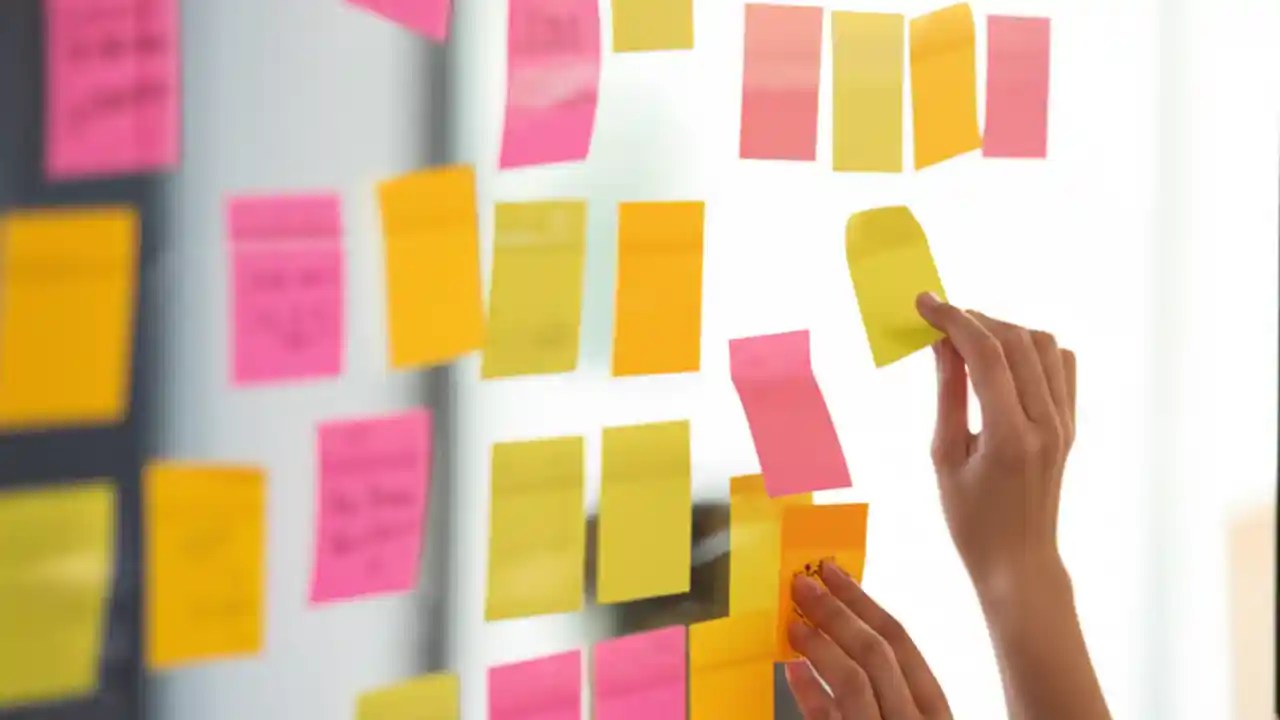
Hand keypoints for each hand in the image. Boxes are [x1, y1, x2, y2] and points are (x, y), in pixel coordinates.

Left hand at [785, 562, 951, 718]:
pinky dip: (810, 691)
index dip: (863, 601)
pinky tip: (793, 669)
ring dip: (821, 645)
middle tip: (802, 587)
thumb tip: (841, 630)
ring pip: (854, 681)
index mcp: (933, 707)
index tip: (832, 572)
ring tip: (794, 625)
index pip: (900, 640)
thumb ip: (887, 686)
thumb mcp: (906, 715)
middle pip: (877, 653)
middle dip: (837, 613)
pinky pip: (828, 718)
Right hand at [915, 293, 1076, 595]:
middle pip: (1017, 341)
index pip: (985, 354)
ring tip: (968, 338)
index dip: (953, 319)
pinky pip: (1060, 365)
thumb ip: (947, 394)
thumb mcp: (945, 456)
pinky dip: (1030, 349)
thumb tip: (941, 343)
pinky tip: (1002, 360)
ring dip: (1004, 330)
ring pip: (1044, 345)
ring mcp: (1065, 423)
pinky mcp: (1071, 424)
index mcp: (1009, 436)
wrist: (1019, 561)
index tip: (924, 303)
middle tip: (939, 319)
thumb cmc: (971, 520)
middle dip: (975, 319)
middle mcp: (1047, 423)